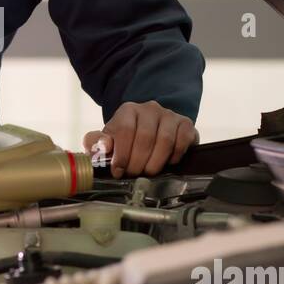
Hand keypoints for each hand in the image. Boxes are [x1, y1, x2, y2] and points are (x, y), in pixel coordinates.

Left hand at [82, 101, 197, 177]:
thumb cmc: (128, 139)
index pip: (125, 130)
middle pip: (145, 137)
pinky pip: (183, 141)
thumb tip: (102, 147)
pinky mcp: (186, 124)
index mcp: (128, 110)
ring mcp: (170, 115)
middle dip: (138, 162)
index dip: (121, 154)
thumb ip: (97, 143)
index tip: (118, 171)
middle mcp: (150, 109)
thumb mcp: (109, 140)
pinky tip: (167, 163)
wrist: (153, 131)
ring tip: (149, 172)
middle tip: (134, 174)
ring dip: (155, 162)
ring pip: (165, 141)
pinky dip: (175, 156)